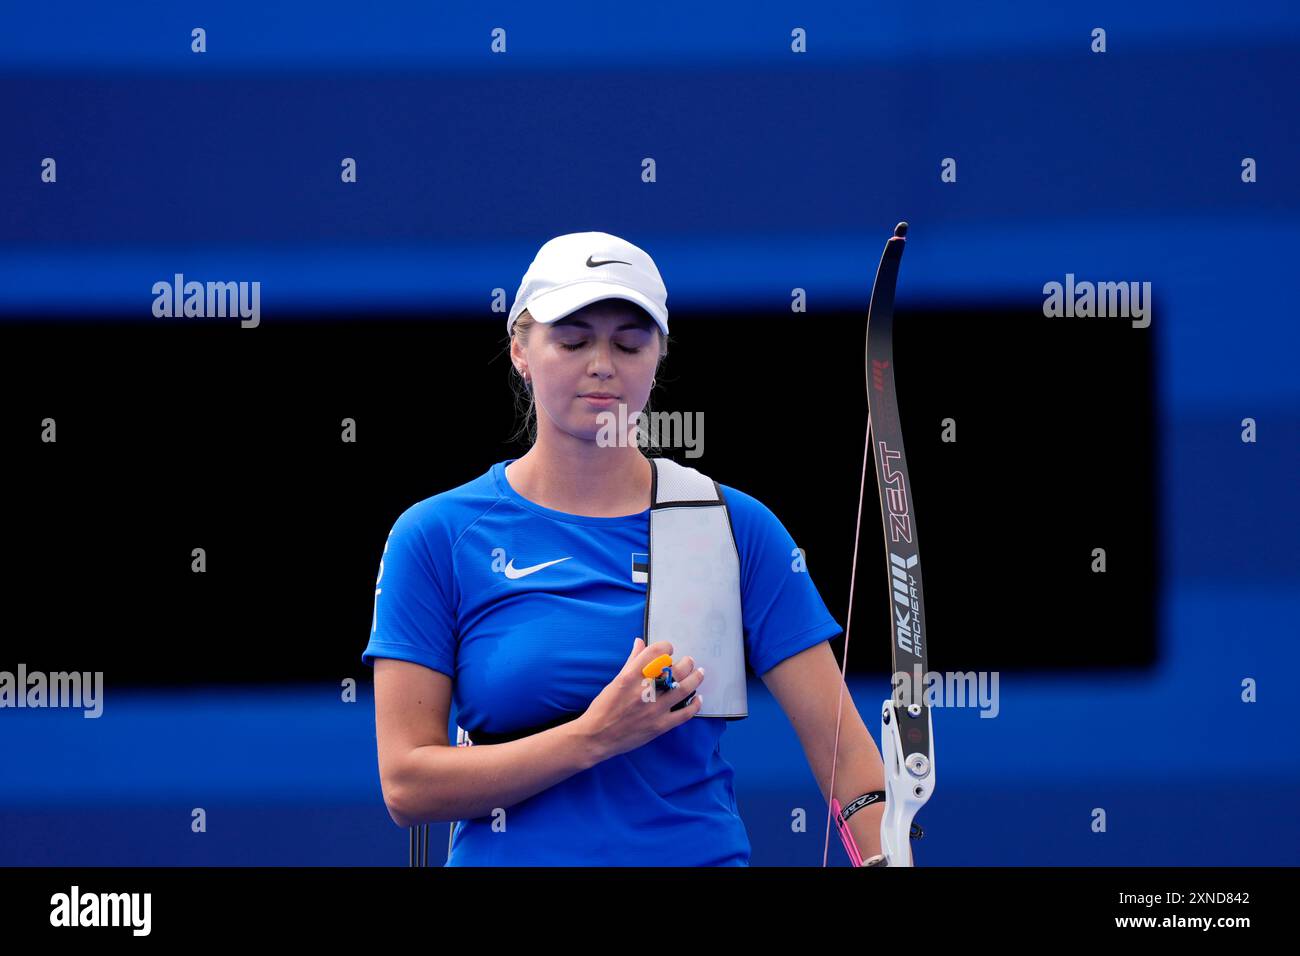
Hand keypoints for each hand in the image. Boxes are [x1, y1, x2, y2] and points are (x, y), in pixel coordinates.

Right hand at [576, 639, 704, 761]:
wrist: (596, 737)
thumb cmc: (603, 707)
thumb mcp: (615, 680)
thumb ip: (631, 661)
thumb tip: (640, 642)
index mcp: (631, 676)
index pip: (656, 652)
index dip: (666, 647)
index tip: (669, 650)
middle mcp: (644, 690)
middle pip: (675, 669)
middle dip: (686, 662)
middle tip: (688, 661)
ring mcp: (654, 708)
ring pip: (684, 688)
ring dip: (695, 678)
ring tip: (699, 672)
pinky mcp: (660, 725)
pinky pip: (685, 713)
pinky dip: (695, 704)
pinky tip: (698, 698)